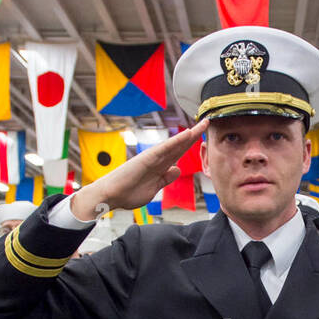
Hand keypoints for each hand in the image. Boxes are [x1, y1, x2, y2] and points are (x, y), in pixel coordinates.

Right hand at [70, 119, 207, 218]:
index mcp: (160, 166)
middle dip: (194, 135)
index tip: (203, 137)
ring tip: (202, 124)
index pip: (179, 153)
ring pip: (175, 144)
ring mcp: (153, 158)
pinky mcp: (147, 159)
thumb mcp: (155, 187)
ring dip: (189, 135)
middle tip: (207, 122)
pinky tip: (187, 134)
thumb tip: (177, 169)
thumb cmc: (128, 193)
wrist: (111, 195)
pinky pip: (165, 148)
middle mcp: (158, 159)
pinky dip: (176, 141)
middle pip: (180, 145)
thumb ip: (166, 178)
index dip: (191, 144)